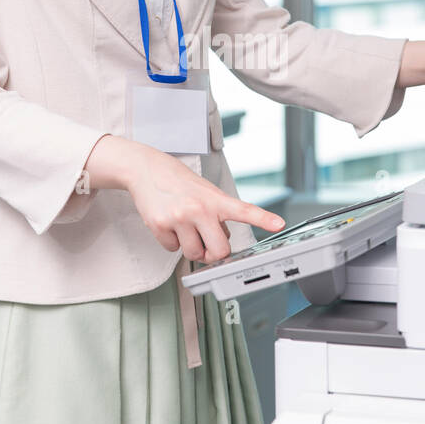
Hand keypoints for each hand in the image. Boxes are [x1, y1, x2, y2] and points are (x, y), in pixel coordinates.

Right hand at [109, 140, 285, 261]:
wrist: (146, 169)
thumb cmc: (178, 181)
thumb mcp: (206, 192)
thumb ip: (217, 215)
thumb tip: (221, 243)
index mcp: (215, 199)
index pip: (244, 209)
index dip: (263, 218)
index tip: (278, 224)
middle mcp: (199, 208)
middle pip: (219, 250)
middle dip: (214, 253)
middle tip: (208, 244)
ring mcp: (179, 218)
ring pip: (194, 254)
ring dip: (191, 247)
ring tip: (185, 228)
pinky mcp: (160, 225)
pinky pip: (172, 249)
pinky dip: (172, 242)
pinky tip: (169, 225)